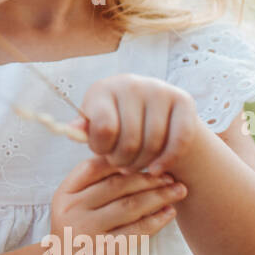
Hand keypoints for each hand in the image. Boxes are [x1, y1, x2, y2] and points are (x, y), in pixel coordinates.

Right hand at [48, 155, 185, 254]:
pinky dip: (157, 220)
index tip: (149, 159)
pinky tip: (170, 213)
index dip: (124, 160)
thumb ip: (96, 186)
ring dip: (159, 196)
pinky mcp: (104, 253)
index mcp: (64, 195)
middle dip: (149, 178)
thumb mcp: (77, 208)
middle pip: (116, 185)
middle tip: (172, 176)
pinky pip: (137, 231)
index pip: (95, 167)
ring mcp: (86, 233)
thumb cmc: (82, 236)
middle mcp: (72, 211)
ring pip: (130, 206)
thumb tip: (139, 160)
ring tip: (178, 191)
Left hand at [76, 74, 200, 173]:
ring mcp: (159, 90)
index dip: (102, 149)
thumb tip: (71, 130)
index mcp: (102, 90)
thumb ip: (84, 131)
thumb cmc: (114, 123)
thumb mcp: (94, 126)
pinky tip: (156, 169)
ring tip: (135, 165)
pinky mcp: (183, 100)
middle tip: (121, 165)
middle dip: (123, 161)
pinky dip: (167, 160)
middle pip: (130, 141)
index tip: (104, 152)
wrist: (149, 113)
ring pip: (154, 143)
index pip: (103, 129)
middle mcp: (131, 84)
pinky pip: (179, 140)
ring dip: (143, 164)